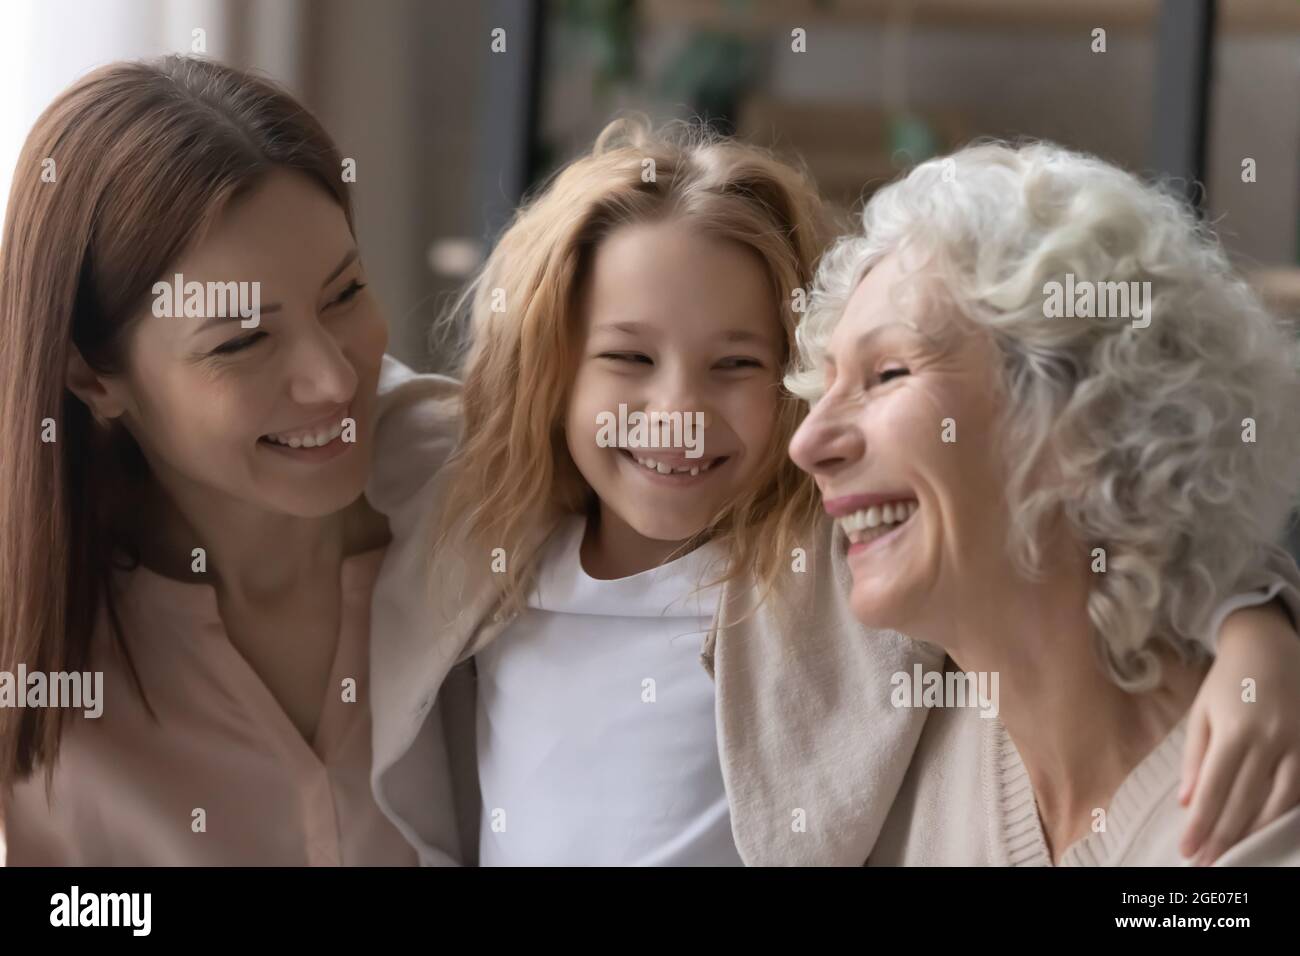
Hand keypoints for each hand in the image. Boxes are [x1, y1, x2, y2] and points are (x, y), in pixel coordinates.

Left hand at [1179, 600, 1299, 864]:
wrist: (1270, 645)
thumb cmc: (1228, 680)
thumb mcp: (1202, 712)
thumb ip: (1196, 758)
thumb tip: (1188, 801)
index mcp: (1233, 731)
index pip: (1214, 790)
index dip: (1202, 825)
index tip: (1188, 850)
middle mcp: (1268, 740)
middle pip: (1245, 801)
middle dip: (1225, 836)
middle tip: (1208, 862)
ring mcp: (1298, 743)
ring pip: (1279, 802)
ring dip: (1255, 831)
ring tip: (1236, 853)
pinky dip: (1285, 812)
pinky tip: (1269, 829)